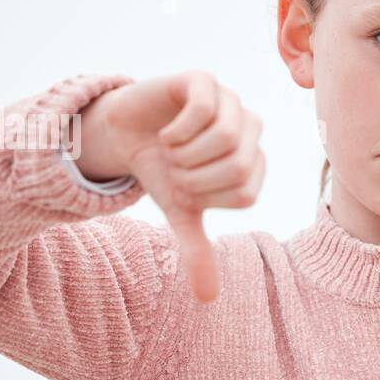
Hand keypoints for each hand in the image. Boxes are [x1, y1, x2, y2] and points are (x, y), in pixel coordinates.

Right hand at [84, 71, 265, 302]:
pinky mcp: (203, 80)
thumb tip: (207, 298)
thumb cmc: (162, 171)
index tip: (186, 189)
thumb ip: (197, 249)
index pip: (245, 195)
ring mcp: (230, 101)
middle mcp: (250, 129)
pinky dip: (179, 130)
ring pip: (226, 138)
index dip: (206, 199)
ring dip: (187, 154)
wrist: (125, 134)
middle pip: (238, 166)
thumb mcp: (179, 213)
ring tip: (172, 151)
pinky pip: (205, 108)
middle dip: (195, 177)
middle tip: (176, 170)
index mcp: (254, 162)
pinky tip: (167, 132)